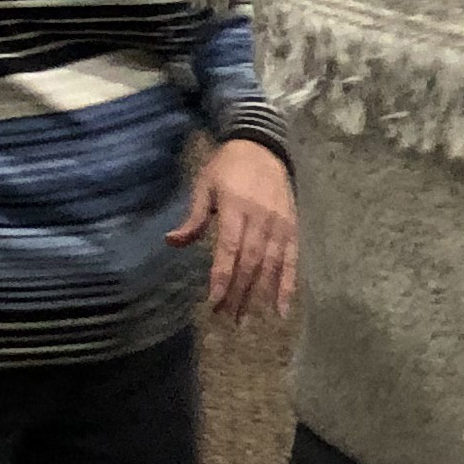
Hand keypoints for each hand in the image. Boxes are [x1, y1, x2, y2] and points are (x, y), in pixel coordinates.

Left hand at [170, 139, 298, 321]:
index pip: (229, 249)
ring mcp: (280, 224)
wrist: (263, 145)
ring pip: (271, 266)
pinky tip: (282, 309)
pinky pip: (292, 260)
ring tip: (247, 319)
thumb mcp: (204, 185)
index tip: (214, 302)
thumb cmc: (227, 167)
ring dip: (259, 295)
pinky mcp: (292, 227)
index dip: (223, 277)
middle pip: (250, 262)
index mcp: (236, 208)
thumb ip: (193, 218)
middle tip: (227, 318)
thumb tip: (171, 242)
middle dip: (238, 293)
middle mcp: (260, 218)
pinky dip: (288, 286)